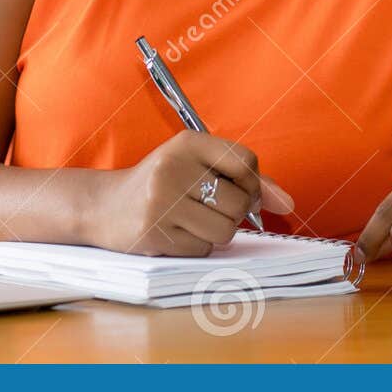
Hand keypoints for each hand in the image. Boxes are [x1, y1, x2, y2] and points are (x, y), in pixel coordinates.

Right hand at [88, 131, 294, 256]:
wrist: (103, 206)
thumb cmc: (160, 184)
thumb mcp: (197, 166)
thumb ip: (246, 180)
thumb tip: (288, 203)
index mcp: (187, 143)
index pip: (246, 161)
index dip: (252, 182)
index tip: (238, 189)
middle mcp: (173, 167)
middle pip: (240, 202)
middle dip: (234, 213)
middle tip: (209, 207)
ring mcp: (161, 202)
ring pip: (225, 230)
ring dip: (216, 232)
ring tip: (191, 220)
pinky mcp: (154, 233)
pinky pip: (202, 249)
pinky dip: (196, 245)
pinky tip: (175, 232)